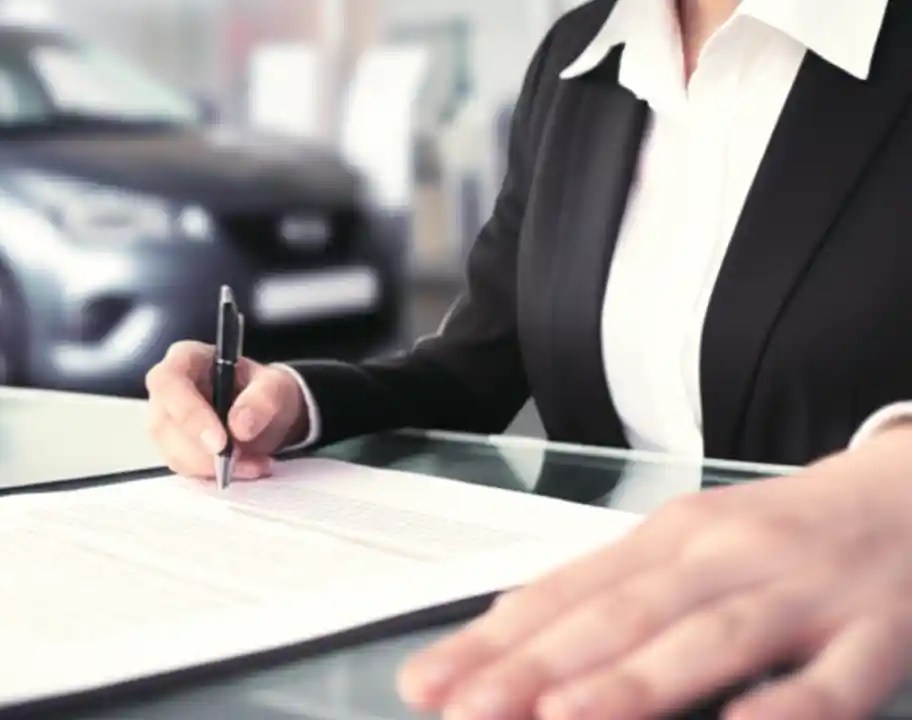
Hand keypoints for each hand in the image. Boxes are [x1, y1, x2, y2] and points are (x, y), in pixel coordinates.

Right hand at [146, 341, 308, 480]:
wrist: (266, 413)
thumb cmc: (263, 390)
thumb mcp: (275, 385)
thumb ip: (263, 398)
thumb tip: (240, 425)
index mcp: (185, 359)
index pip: (169, 383)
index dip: (190, 414)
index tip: (220, 443)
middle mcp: (167, 390)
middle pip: (164, 425)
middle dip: (204, 452)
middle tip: (243, 459)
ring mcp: (166, 422)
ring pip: (174, 453)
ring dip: (214, 468)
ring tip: (255, 463)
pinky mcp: (174, 449)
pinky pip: (186, 470)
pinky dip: (216, 476)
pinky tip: (244, 468)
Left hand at [398, 427, 911, 719]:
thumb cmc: (783, 533)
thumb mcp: (690, 546)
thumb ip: (610, 590)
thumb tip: (509, 632)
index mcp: (671, 538)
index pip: (566, 593)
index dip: (493, 642)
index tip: (427, 682)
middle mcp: (723, 559)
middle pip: (619, 616)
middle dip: (536, 668)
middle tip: (464, 708)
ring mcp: (801, 596)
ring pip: (707, 641)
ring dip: (632, 681)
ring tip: (560, 716)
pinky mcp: (877, 637)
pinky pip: (829, 685)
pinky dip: (782, 710)